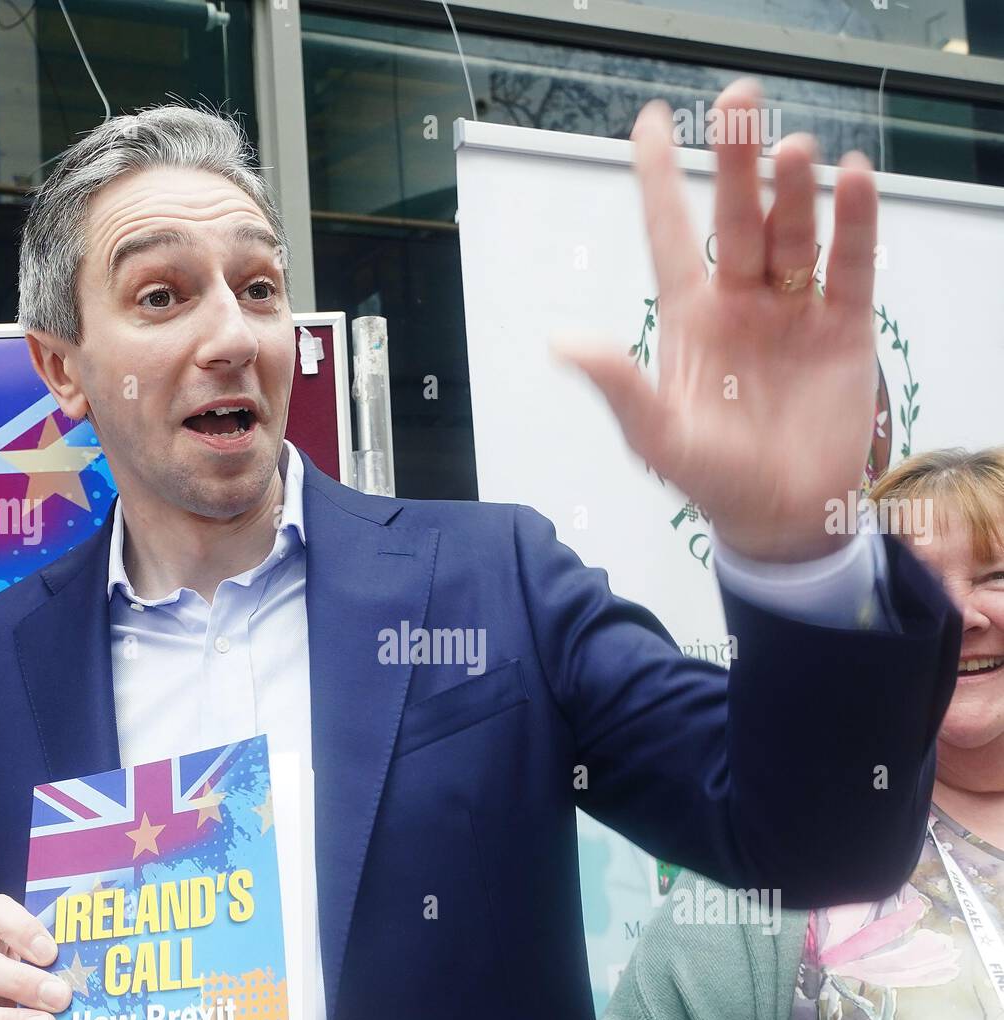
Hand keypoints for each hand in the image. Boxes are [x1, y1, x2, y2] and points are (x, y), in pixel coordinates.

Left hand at [551, 78, 878, 562]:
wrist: (782, 518)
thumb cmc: (712, 479)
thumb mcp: (657, 437)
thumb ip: (618, 386)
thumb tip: (564, 342)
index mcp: (690, 317)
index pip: (670, 234)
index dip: (660, 180)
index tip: (653, 122)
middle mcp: (740, 301)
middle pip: (737, 217)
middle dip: (737, 162)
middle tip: (739, 103)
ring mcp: (793, 309)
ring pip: (792, 232)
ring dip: (793, 191)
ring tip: (794, 152)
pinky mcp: (843, 327)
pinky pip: (849, 265)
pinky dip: (854, 224)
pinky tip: (852, 182)